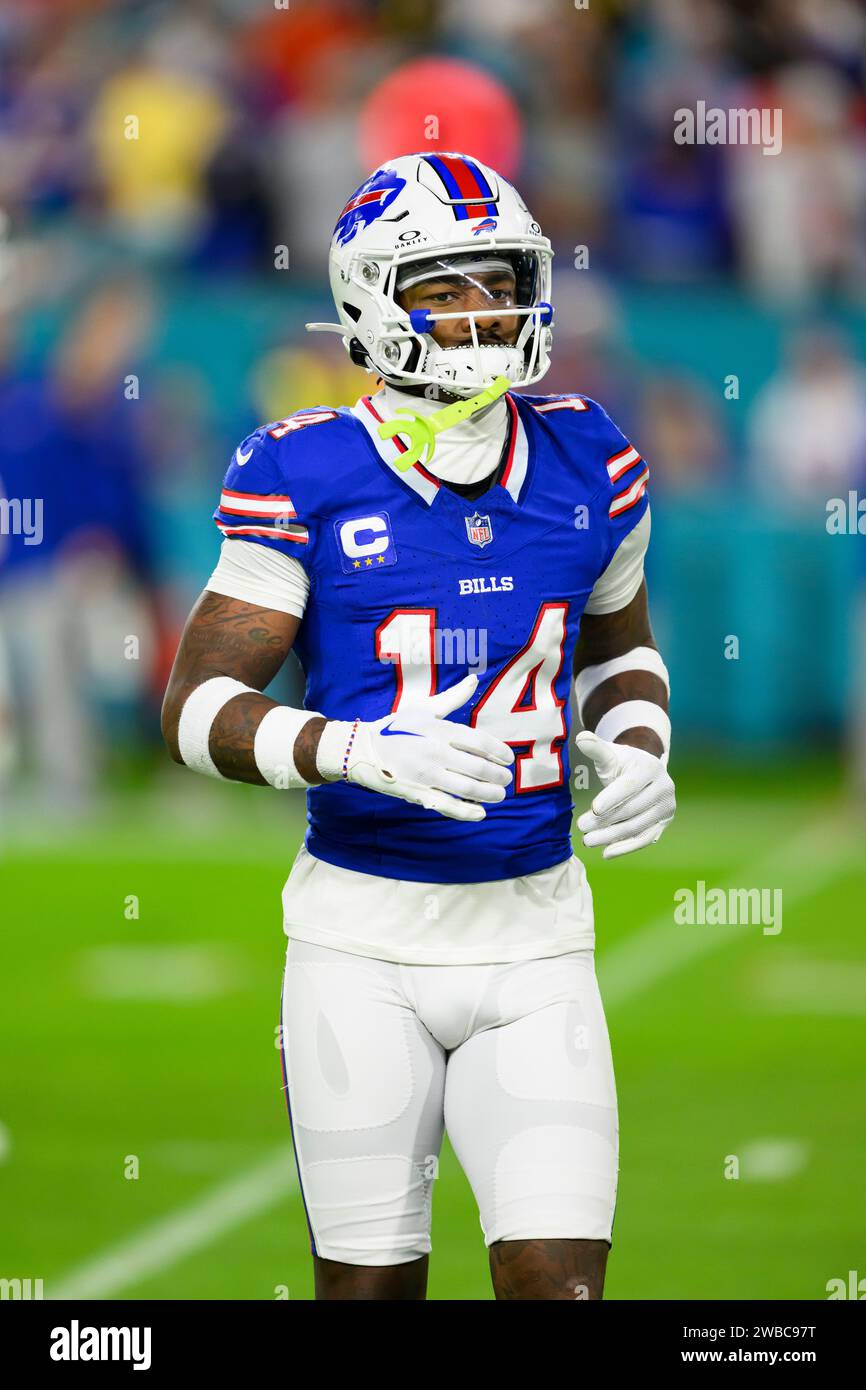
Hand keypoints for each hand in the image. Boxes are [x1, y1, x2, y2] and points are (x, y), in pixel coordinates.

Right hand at [318, 674, 513, 821]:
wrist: (362, 749)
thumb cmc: (396, 727)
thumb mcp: (424, 709)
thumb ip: (452, 698)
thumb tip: (474, 679)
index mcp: (439, 730)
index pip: (480, 742)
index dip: (500, 752)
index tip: (508, 759)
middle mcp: (435, 753)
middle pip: (479, 768)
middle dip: (498, 776)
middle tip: (506, 780)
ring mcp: (427, 775)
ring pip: (468, 789)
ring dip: (489, 794)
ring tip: (499, 794)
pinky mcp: (418, 794)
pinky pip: (448, 806)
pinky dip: (467, 812)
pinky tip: (481, 813)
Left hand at [574, 731, 674, 857]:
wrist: (643, 774)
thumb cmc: (622, 764)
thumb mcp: (610, 754)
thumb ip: (596, 748)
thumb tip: (581, 738)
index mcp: (651, 768)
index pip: (630, 785)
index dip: (612, 798)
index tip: (593, 809)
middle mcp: (664, 788)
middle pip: (631, 809)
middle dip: (605, 820)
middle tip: (581, 827)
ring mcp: (666, 808)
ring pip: (636, 826)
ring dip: (611, 836)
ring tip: (588, 840)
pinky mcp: (663, 824)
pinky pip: (644, 839)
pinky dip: (625, 847)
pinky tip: (606, 853)